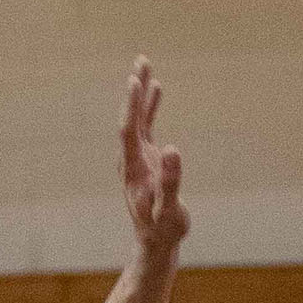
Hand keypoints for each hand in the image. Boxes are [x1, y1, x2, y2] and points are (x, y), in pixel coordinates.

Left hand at [121, 56, 188, 254]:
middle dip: (135, 90)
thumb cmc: (163, 228)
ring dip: (141, 93)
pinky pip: (147, 127)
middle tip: (140, 61)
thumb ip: (171, 181)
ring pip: (137, 118)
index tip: (135, 80)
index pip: (129, 130)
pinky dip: (151, 108)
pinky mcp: (147, 158)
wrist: (155, 241)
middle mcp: (131, 158)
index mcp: (133, 167)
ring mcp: (138, 157)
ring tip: (144, 65)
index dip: (132, 105)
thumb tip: (173, 150)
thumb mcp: (170, 209)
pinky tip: (157, 89)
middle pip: (130, 118)